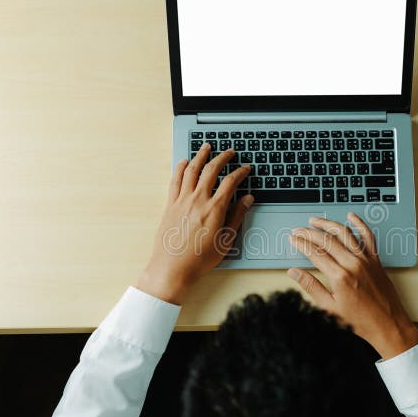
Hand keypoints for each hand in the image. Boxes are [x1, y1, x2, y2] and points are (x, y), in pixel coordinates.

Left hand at [137, 143, 252, 304]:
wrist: (172, 268)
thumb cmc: (199, 259)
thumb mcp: (226, 241)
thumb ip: (237, 216)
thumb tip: (247, 199)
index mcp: (215, 209)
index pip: (231, 182)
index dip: (240, 172)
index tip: (245, 168)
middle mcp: (198, 200)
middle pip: (211, 170)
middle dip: (223, 157)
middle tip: (229, 152)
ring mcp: (182, 200)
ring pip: (191, 170)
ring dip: (200, 156)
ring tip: (207, 147)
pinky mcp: (170, 204)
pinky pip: (175, 180)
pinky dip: (179, 168)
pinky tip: (183, 162)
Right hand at [287, 213, 417, 358]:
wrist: (388, 325)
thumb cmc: (361, 321)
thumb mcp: (330, 308)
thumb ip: (311, 287)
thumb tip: (295, 273)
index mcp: (340, 277)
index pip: (315, 253)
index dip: (301, 244)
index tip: (293, 239)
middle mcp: (353, 264)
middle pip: (327, 240)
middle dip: (309, 232)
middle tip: (298, 230)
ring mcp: (366, 260)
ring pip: (345, 233)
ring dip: (328, 224)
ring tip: (316, 220)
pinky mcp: (376, 260)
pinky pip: (368, 236)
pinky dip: (360, 224)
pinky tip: (351, 216)